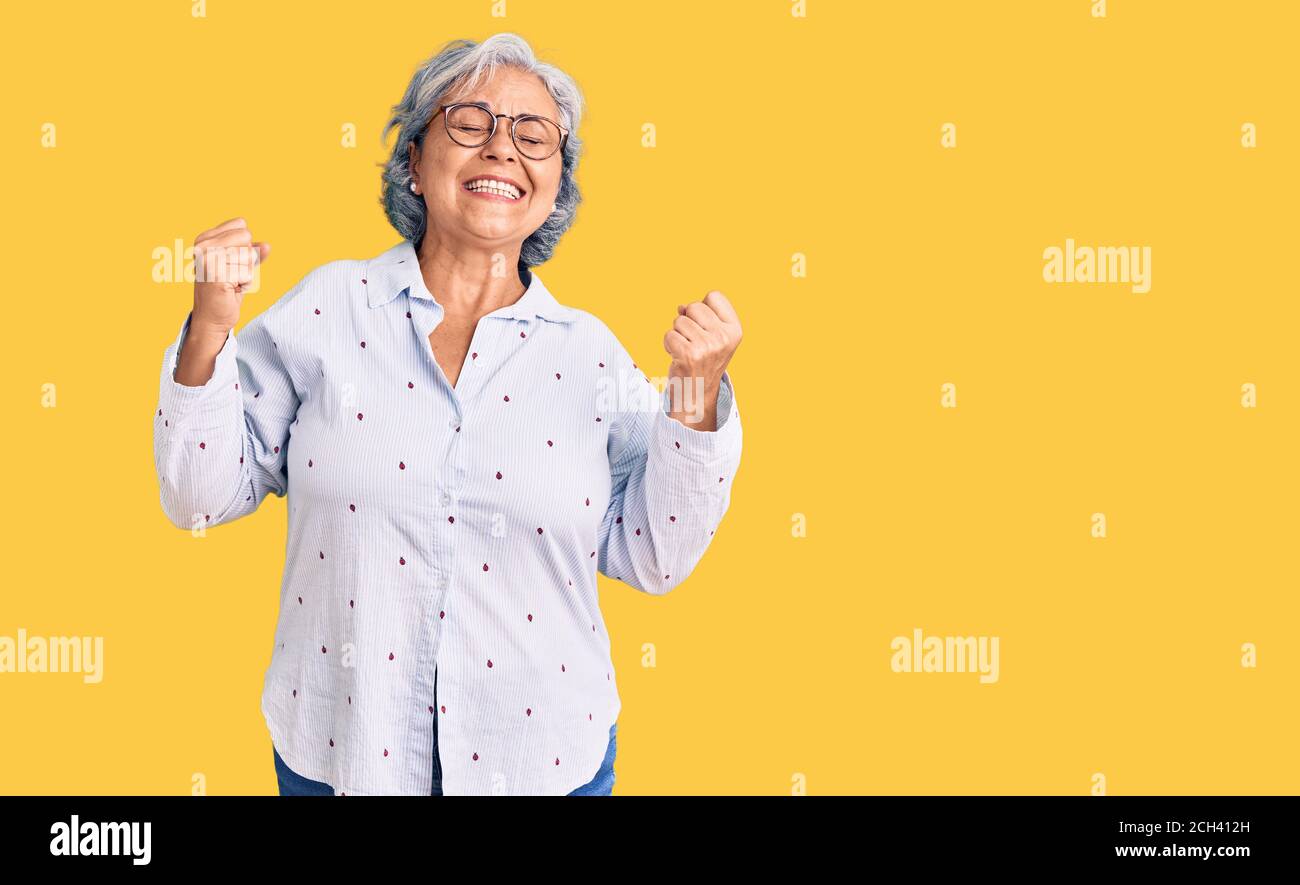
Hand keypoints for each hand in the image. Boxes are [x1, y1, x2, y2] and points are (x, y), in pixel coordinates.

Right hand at [191, 217, 270, 334]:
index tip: (230, 261)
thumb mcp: (240, 264)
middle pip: (246, 236)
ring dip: (246, 272)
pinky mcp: (217, 275)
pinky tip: (232, 290)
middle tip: (232, 273)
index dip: (244, 244)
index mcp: (204, 238)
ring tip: (231, 282)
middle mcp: (202, 246)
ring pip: (249, 255)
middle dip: (246, 258)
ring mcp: (208, 260)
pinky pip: (248, 273)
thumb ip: (253, 251)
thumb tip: (267, 245)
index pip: (241, 225)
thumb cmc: (226, 289)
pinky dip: (246, 285)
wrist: (211, 317)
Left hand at [662, 291, 741, 430]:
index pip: (714, 296)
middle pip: (694, 306)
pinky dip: (669, 345)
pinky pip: (669, 335)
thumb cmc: (703, 362)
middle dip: (687, 321)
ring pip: (679, 320)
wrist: (697, 395)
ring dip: (677, 334)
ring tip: (686, 351)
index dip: (703, 309)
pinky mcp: (690, 355)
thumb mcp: (713, 337)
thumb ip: (701, 316)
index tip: (705, 328)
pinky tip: (678, 358)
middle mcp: (725, 337)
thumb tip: (681, 307)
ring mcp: (708, 346)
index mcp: (735, 330)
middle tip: (693, 342)